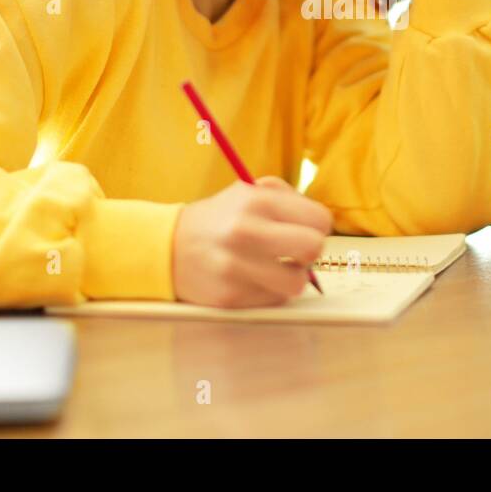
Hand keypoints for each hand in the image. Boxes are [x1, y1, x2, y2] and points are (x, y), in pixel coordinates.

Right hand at [172, 176, 332, 307]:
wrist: (168, 247)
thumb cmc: (222, 218)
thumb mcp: (250, 191)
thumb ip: (290, 200)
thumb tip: (322, 226)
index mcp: (258, 201)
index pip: (320, 219)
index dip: (317, 227)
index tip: (304, 229)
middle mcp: (246, 231)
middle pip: (314, 249)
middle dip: (310, 253)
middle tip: (295, 252)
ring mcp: (236, 266)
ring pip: (296, 284)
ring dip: (290, 278)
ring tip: (274, 268)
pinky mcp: (229, 296)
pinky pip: (272, 300)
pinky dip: (267, 291)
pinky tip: (250, 278)